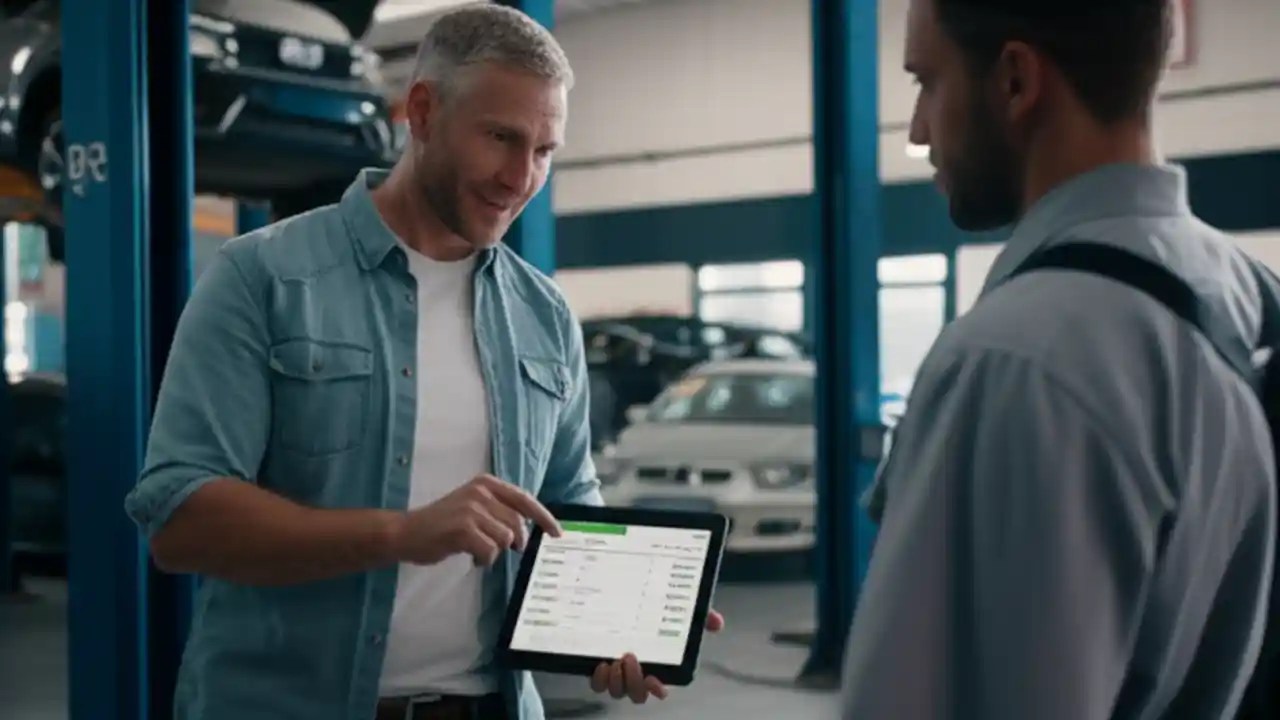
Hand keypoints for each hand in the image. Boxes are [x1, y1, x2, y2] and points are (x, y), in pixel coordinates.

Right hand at [390, 474, 560, 566]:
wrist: (405, 532)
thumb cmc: (441, 524)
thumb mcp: (472, 508)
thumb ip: (497, 511)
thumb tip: (526, 530)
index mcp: (486, 484)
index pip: (525, 500)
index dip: (544, 517)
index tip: (557, 533)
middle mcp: (481, 492)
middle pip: (517, 524)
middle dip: (513, 542)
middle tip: (497, 549)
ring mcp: (472, 509)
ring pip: (504, 539)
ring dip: (493, 551)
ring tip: (475, 549)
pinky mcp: (464, 528)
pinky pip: (490, 551)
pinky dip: (483, 560)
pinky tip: (470, 557)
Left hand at [590, 610, 724, 702]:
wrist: (619, 595)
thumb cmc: (654, 610)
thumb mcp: (680, 611)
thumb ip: (700, 616)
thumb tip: (717, 622)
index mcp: (657, 664)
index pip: (658, 688)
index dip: (656, 689)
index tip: (655, 680)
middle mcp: (636, 672)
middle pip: (636, 695)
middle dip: (633, 682)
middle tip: (630, 657)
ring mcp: (616, 671)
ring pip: (616, 691)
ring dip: (615, 681)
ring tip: (614, 660)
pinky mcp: (599, 665)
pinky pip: (598, 684)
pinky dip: (599, 678)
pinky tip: (601, 662)